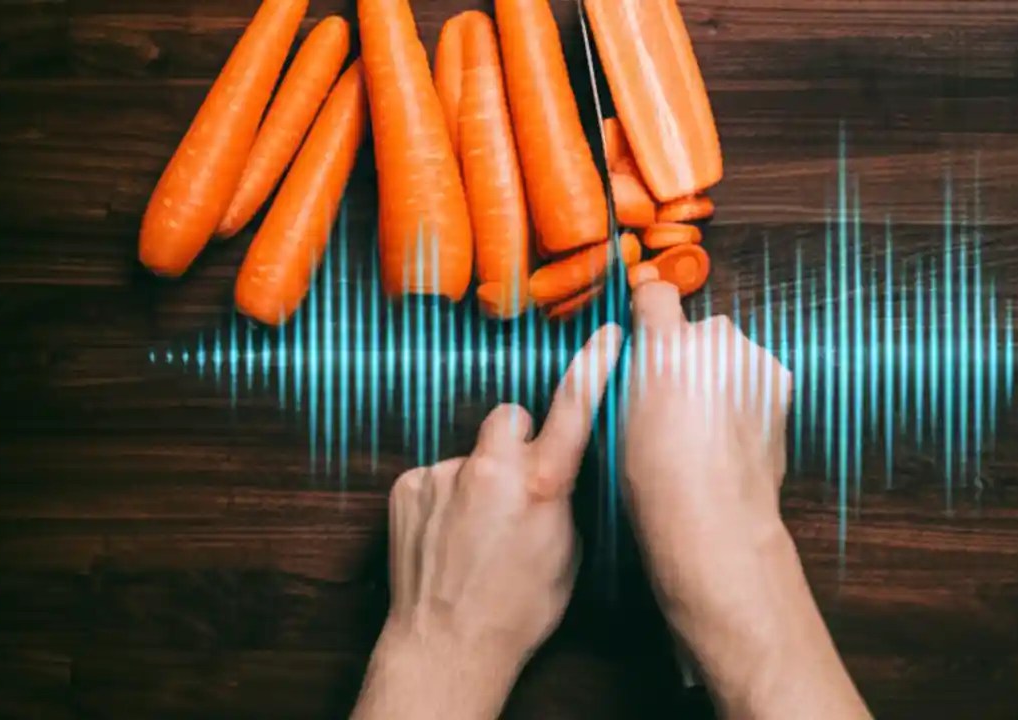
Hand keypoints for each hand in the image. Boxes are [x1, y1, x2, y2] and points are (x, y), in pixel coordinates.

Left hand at [352, 325, 622, 719]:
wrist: (447, 645)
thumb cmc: (518, 610)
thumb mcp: (569, 553)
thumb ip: (565, 499)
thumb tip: (559, 472)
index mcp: (543, 484)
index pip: (575, 407)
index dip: (594, 367)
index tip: (609, 335)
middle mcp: (492, 469)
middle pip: (511, 417)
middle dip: (516, 441)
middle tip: (516, 487)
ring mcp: (445, 474)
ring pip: (472, 452)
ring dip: (477, 477)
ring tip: (475, 530)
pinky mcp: (409, 486)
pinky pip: (437, 474)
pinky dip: (444, 497)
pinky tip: (446, 535)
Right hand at [622, 276, 869, 718]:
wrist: (714, 517)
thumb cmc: (654, 479)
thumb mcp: (616, 418)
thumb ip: (630, 371)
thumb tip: (636, 355)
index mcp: (663, 345)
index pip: (655, 293)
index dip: (649, 313)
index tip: (647, 333)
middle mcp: (713, 339)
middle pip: (698, 326)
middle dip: (688, 351)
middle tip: (676, 398)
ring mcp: (753, 359)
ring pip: (730, 351)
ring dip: (720, 371)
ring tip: (707, 423)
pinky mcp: (779, 381)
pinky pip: (755, 373)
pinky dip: (746, 391)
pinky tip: (733, 430)